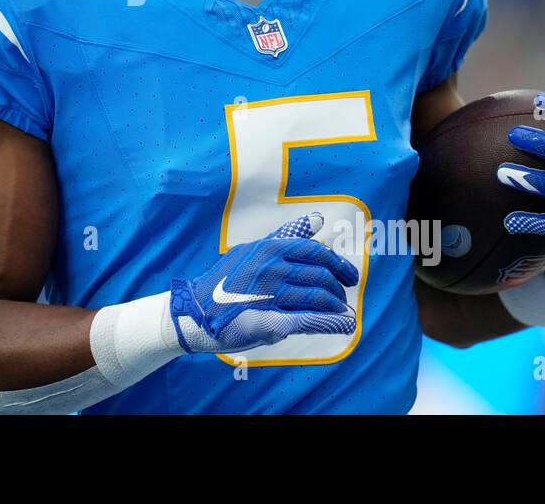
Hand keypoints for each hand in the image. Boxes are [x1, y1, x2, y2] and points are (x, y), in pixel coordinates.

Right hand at [169, 213, 358, 353]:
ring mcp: (268, 293)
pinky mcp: (266, 320)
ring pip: (316, 298)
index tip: (350, 277)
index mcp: (269, 248)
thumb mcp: (252, 249)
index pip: (315, 252)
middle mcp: (270, 267)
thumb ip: (286, 235)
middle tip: (343, 297)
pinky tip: (342, 325)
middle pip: (319, 275)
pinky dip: (328, 323)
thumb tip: (318, 220)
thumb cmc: (227, 280)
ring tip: (339, 312)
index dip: (338, 264)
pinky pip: (306, 320)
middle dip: (338, 287)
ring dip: (335, 307)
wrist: (195, 310)